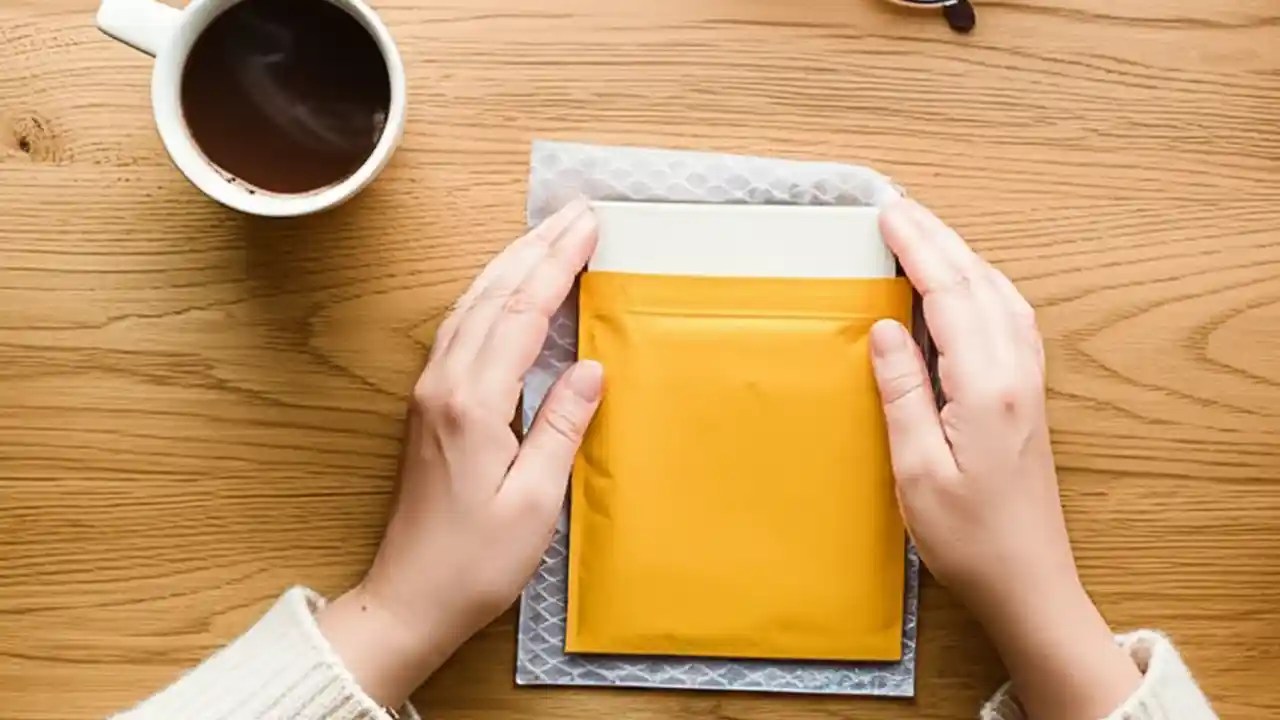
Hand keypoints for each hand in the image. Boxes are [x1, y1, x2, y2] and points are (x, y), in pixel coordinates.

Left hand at [318, 201, 603, 706]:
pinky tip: (506, 290)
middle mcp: (444, 385)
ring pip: (472, 306)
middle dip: (536, 248)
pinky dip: (490, 296)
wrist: (409, 598)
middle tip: (576, 214)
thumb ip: (561, 426)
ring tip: (548, 235)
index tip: (588, 228)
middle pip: (493, 295)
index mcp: (472, 403)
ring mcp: (431, 393)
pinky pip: (461, 330)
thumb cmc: (475, 562)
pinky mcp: (429, 407)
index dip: (557, 266)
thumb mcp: (533, 501)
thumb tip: (590, 367)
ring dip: (511, 265)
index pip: (521, 313)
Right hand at [869, 198, 1139, 719]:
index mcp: (985, 388)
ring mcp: (1028, 383)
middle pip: (978, 284)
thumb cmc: (969, 539)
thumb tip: (885, 329)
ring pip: (999, 295)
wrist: (1030, 582)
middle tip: (898, 207)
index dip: (917, 250)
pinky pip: (1010, 319)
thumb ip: (902, 393)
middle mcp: (1016, 374)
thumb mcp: (916, 471)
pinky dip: (983, 286)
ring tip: (924, 234)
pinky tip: (967, 287)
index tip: (887, 216)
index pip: (949, 296)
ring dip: (962, 257)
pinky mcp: (1028, 397)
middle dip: (937, 238)